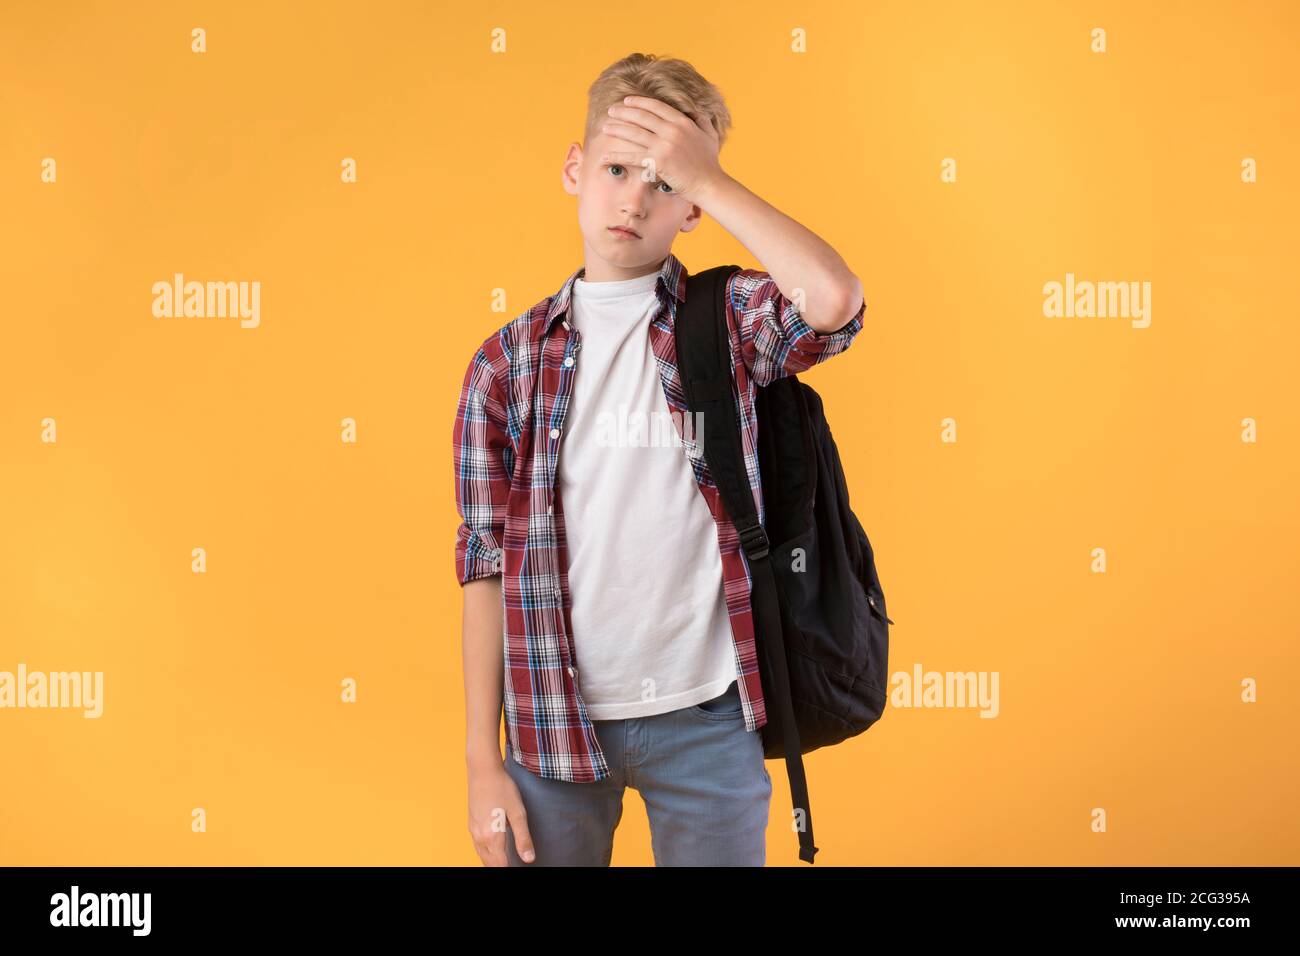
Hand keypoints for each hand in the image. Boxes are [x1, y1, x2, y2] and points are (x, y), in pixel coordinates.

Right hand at [468, 760, 535, 865]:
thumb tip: (529, 859)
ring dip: (492, 863)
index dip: (509, 870)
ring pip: (482, 856)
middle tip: (512, 868)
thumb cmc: (502, 789)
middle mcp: (479, 837)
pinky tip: (492, 851)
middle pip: (489, 863)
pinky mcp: (471, 824)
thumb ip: (523, 838)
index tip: (518, 870)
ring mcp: (473, 830)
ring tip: (503, 864)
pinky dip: (485, 854)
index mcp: (492, 837)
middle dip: (500, 868)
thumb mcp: (518, 813)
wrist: (483, 771)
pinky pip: (477, 846)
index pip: (500, 865)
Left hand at [598, 95, 726, 205]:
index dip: (639, 102)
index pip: (656, 106)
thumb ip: (702, 120)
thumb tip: (697, 110)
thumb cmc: (710, 163)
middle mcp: (672, 130)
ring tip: (605, 127)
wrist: (709, 184)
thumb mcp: (709, 135)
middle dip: (623, 112)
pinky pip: (632, 157)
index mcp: (682, 122)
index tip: (627, 101)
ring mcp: (664, 146)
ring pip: (634, 134)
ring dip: (617, 129)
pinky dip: (617, 155)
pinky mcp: (657, 162)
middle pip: (641, 117)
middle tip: (611, 110)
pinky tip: (605, 155)